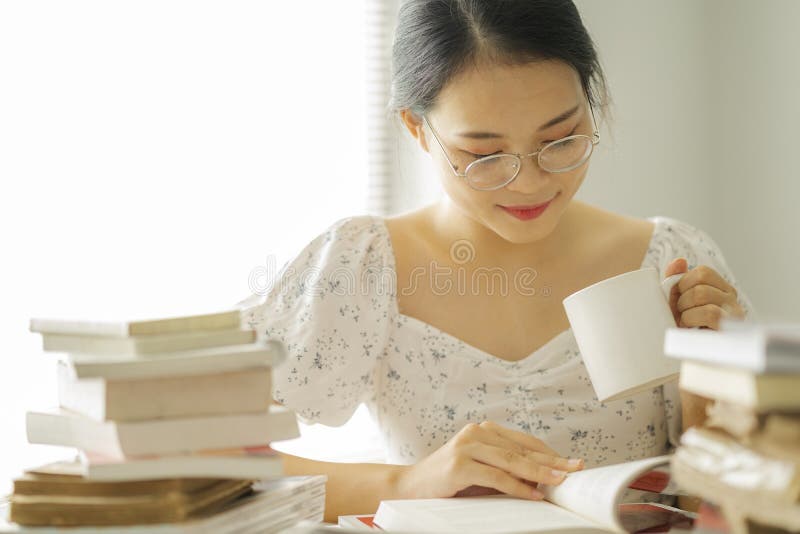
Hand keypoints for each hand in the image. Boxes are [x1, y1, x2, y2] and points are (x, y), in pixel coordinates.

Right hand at [392, 421, 583, 500]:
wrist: (409, 488)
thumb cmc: (448, 482)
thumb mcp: (480, 470)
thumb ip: (504, 469)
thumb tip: (542, 479)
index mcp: (482, 430)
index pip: (523, 441)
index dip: (549, 453)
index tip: (571, 463)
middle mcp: (475, 433)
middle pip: (522, 449)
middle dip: (551, 461)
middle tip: (576, 469)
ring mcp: (466, 447)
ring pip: (512, 461)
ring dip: (540, 473)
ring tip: (561, 482)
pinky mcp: (459, 465)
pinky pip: (496, 476)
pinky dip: (518, 487)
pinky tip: (533, 494)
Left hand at [664, 258, 744, 330]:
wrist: (692, 362)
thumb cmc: (685, 331)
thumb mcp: (677, 305)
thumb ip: (676, 281)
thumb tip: (679, 261)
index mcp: (720, 289)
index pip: (702, 272)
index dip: (682, 283)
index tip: (677, 301)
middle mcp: (731, 298)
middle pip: (699, 281)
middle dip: (681, 298)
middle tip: (680, 315)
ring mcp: (734, 313)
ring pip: (701, 294)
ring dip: (685, 311)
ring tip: (686, 324)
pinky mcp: (732, 328)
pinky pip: (711, 313)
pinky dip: (693, 319)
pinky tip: (690, 329)